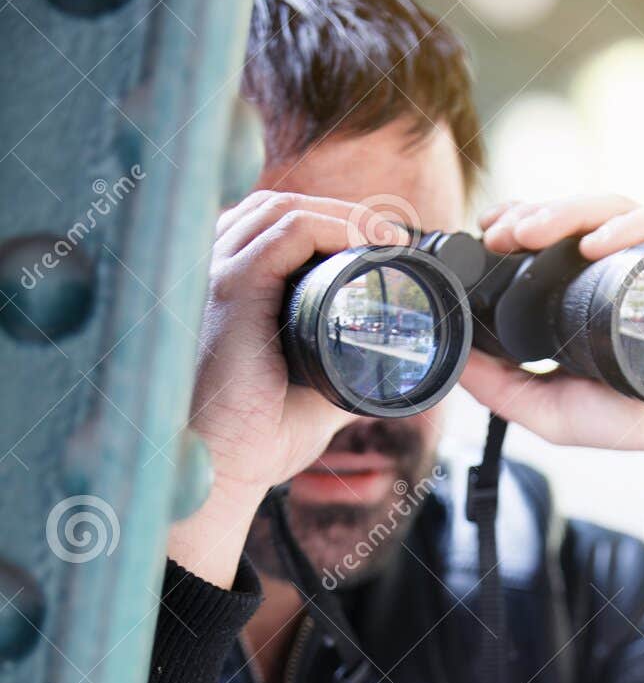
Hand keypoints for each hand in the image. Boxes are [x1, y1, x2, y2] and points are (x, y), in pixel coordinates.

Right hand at [170, 190, 407, 586]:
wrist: (223, 474)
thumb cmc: (253, 440)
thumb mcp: (312, 391)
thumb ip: (340, 365)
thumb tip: (388, 358)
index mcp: (224, 291)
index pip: (268, 229)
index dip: (324, 223)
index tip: (378, 246)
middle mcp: (213, 274)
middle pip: (274, 208)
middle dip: (338, 212)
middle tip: (391, 239)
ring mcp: (217, 276)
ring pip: (281, 209)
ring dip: (342, 214)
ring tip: (386, 239)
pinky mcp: (231, 290)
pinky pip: (286, 231)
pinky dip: (332, 226)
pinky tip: (367, 244)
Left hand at [461, 194, 643, 530]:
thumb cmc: (643, 420)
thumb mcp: (554, 411)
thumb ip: (502, 390)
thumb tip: (452, 361)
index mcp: (605, 278)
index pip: (559, 231)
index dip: (522, 221)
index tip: (486, 235)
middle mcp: (641, 256)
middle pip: (584, 213)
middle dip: (536, 214)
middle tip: (500, 233)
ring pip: (622, 207)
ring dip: (572, 211)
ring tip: (532, 231)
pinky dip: (634, 225)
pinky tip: (597, 241)